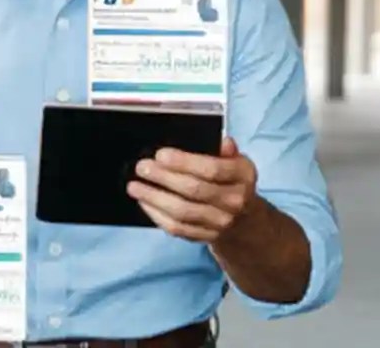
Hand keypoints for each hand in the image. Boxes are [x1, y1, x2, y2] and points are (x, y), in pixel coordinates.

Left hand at [126, 137, 258, 243]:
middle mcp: (235, 201)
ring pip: (183, 212)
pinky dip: (158, 216)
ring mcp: (221, 223)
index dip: (184, 162)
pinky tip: (144, 203)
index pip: (212, 169)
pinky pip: (178, 229)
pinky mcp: (206, 237)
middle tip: (142, 167)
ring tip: (134, 186)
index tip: (160, 154)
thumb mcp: (235, 161)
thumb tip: (223, 141)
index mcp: (243, 176)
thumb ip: (226, 151)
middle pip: (195, 190)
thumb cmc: (231, 181)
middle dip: (164, 178)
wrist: (244, 220)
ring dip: (154, 198)